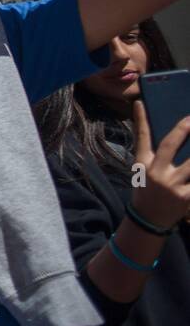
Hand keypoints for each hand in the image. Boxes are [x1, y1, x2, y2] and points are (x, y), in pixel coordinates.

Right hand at [130, 100, 189, 227]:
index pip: (144, 139)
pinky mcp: (186, 199)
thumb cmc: (147, 188)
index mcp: (144, 164)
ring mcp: (173, 187)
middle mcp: (156, 174)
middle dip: (183, 131)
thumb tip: (142, 114)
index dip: (145, 121)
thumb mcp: (141, 168)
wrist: (149, 220)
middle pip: (169, 147)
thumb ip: (145, 144)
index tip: (151, 106)